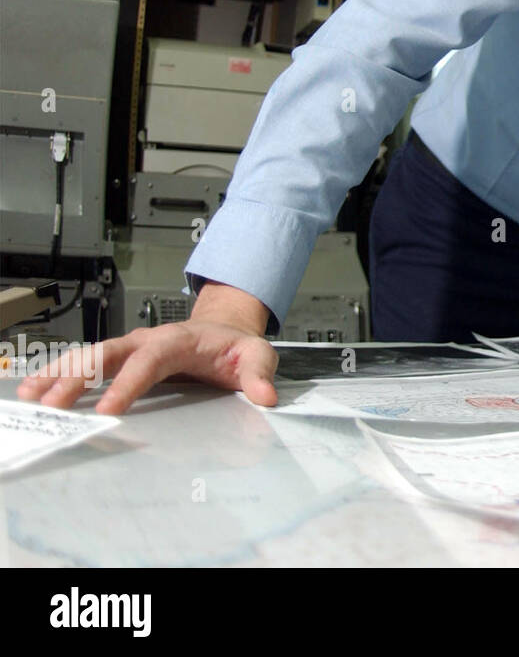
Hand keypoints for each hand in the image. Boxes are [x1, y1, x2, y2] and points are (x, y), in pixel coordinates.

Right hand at [16, 281, 278, 414]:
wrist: (226, 332)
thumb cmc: (237, 348)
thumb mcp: (257, 356)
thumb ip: (260, 375)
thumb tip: (266, 397)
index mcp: (179, 340)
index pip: (150, 358)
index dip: (128, 382)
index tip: (109, 408)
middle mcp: (149, 340)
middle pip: (108, 353)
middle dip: (79, 375)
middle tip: (52, 402)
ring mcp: (132, 348)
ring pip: (89, 355)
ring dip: (60, 374)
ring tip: (31, 395)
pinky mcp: (121, 359)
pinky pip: (87, 363)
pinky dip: (59, 373)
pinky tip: (35, 389)